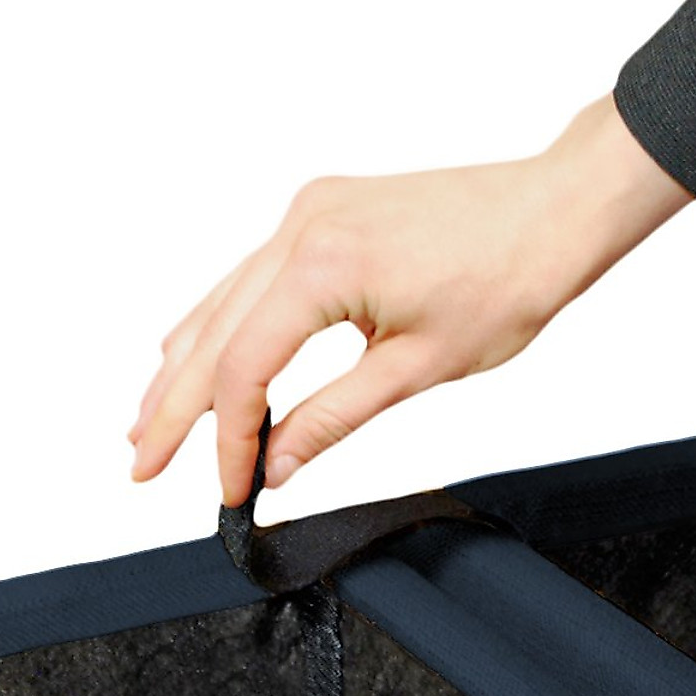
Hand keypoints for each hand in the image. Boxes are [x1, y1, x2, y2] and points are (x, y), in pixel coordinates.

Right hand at [128, 91, 694, 507]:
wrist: (556, 207)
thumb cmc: (508, 280)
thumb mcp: (417, 367)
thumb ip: (331, 418)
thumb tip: (273, 467)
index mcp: (322, 264)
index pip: (247, 368)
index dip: (229, 438)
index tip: (230, 488)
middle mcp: (299, 228)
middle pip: (215, 334)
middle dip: (174, 408)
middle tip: (139, 464)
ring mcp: (305, 214)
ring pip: (222, 303)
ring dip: (186, 367)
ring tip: (147, 420)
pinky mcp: (319, 213)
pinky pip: (249, 278)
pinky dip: (221, 324)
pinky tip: (189, 351)